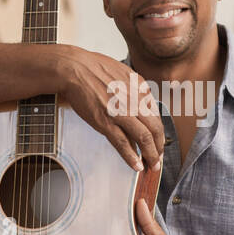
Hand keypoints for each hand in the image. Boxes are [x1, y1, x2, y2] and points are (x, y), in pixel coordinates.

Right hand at [52, 46, 165, 171]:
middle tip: (159, 158)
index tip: (158, 141)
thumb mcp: (123, 73)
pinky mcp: (106, 122)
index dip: (158, 132)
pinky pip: (123, 143)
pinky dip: (131, 157)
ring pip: (144, 138)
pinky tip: (136, 165)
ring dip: (150, 155)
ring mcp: (121, 112)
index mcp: (140, 88)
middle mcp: (135, 101)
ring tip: (152, 166)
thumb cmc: (94, 68)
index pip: (156, 115)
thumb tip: (141, 106)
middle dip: (159, 147)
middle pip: (155, 129)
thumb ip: (134, 89)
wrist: (75, 69)